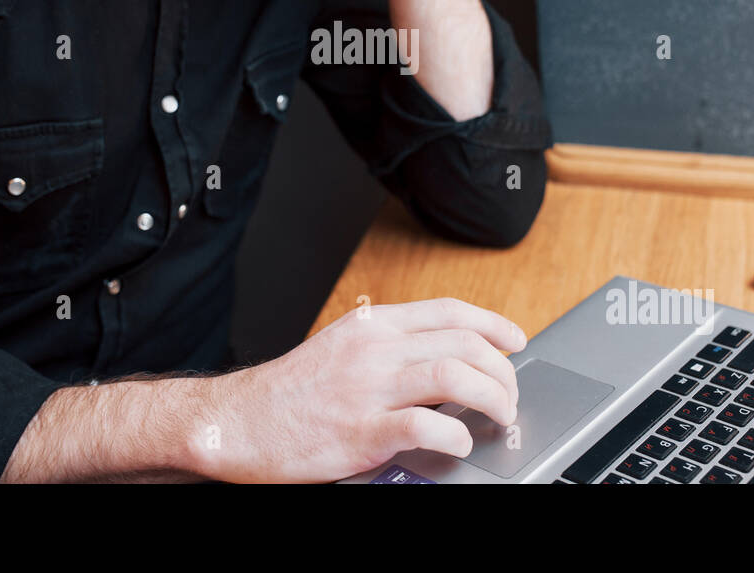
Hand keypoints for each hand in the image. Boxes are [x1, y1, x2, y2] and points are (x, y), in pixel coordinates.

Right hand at [191, 298, 526, 482]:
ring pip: (455, 374)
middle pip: (464, 342)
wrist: (238, 421)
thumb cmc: (290, 392)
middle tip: (510, 393)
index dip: (494, 324)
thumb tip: (443, 357)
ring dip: (492, 396)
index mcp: (372, 326)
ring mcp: (369, 388)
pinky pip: (426, 425)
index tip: (515, 341)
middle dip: (502, 369)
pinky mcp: (362, 430)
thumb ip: (389, 349)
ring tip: (499, 415)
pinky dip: (455, 434)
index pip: (450, 311)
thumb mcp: (342, 349)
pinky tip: (459, 441)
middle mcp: (375, 350)